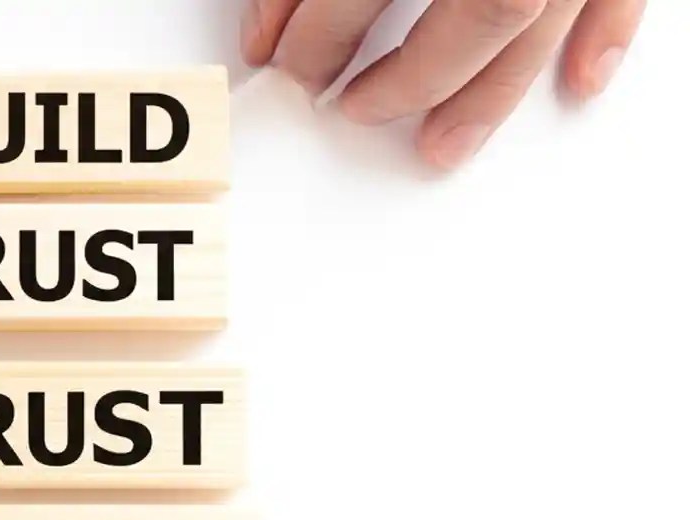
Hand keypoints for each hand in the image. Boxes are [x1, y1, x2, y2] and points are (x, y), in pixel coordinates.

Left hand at [241, 0, 645, 168]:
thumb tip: (266, 26)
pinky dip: (612, 37)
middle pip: (474, 16)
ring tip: (438, 144)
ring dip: (488, 95)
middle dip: (403, 78)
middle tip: (348, 107)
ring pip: (540, 23)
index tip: (276, 56)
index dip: (306, 31)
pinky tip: (582, 81)